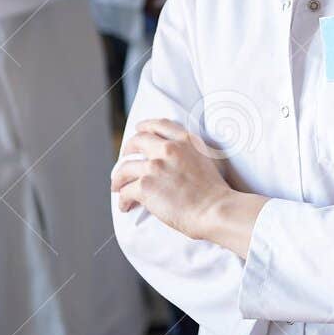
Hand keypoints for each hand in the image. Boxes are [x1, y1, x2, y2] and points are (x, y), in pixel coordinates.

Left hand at [114, 119, 255, 249]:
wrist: (215, 209)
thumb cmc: (215, 193)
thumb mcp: (208, 160)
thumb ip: (191, 153)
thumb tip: (177, 161)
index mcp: (185, 141)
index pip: (159, 125)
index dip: (145, 127)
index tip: (139, 130)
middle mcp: (168, 149)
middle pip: (137, 141)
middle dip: (127, 150)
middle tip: (125, 158)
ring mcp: (154, 166)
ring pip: (124, 168)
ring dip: (119, 179)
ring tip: (117, 187)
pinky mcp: (145, 186)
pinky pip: (125, 191)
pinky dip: (123, 200)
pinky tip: (125, 206)